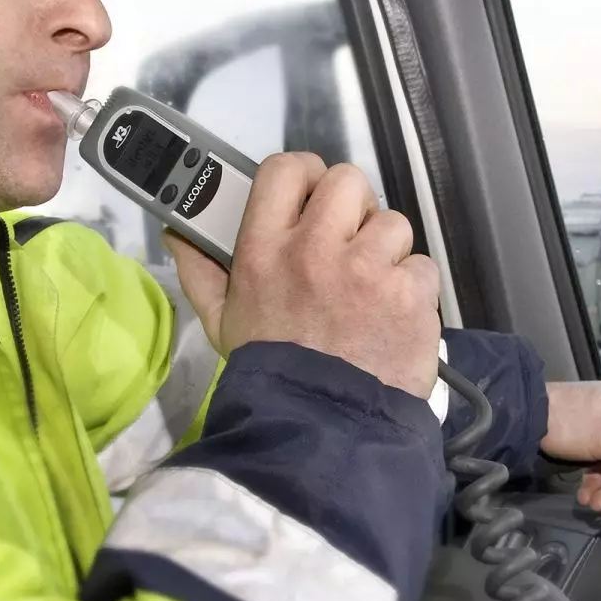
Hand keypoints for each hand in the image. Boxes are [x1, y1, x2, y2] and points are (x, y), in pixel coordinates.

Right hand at [163, 152, 442, 399]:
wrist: (321, 430)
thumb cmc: (271, 373)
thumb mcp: (221, 322)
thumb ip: (200, 271)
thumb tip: (179, 231)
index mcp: (265, 249)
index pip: (287, 169)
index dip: (304, 174)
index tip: (310, 193)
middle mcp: (316, 250)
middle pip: (348, 181)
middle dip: (352, 208)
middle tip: (347, 242)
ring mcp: (367, 271)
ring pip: (392, 223)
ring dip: (385, 252)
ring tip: (370, 290)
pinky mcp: (409, 295)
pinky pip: (421, 266)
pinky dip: (412, 290)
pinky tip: (392, 317)